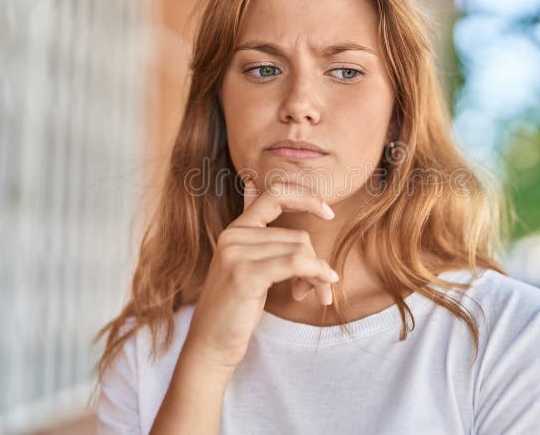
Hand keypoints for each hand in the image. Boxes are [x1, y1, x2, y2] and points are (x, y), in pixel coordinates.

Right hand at [187, 179, 338, 369]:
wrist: (211, 345)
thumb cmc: (235, 309)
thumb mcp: (248, 267)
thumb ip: (264, 239)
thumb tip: (260, 195)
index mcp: (235, 230)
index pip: (274, 194)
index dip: (305, 197)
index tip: (328, 212)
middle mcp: (233, 236)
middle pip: (297, 236)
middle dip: (317, 261)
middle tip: (322, 284)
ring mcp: (236, 254)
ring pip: (300, 250)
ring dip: (318, 274)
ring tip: (316, 294)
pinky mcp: (245, 275)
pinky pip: (295, 263)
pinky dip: (316, 273)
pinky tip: (324, 288)